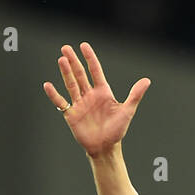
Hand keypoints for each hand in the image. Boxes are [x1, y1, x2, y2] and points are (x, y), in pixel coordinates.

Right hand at [43, 41, 150, 156]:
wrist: (106, 148)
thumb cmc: (117, 130)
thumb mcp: (127, 111)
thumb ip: (135, 95)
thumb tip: (147, 80)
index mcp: (102, 92)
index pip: (95, 70)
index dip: (90, 58)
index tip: (84, 45)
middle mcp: (90, 95)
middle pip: (80, 74)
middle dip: (74, 61)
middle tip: (66, 48)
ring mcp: (80, 104)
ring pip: (71, 84)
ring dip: (66, 72)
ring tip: (61, 60)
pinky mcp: (71, 114)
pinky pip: (61, 102)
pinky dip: (54, 94)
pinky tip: (48, 85)